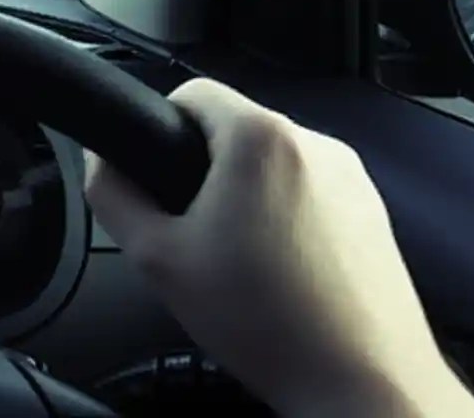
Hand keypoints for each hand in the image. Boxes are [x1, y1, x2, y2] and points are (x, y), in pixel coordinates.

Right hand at [84, 78, 473, 417]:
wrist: (358, 382)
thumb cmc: (269, 324)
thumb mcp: (156, 258)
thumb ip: (112, 196)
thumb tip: (102, 164)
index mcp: (261, 140)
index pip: (191, 91)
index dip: (159, 129)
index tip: (156, 175)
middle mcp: (316, 144)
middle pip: (232, 130)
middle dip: (203, 172)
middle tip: (190, 233)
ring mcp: (352, 178)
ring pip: (271, 165)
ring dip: (245, 197)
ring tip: (236, 262)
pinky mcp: (372, 212)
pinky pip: (309, 194)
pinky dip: (285, 221)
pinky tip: (276, 274)